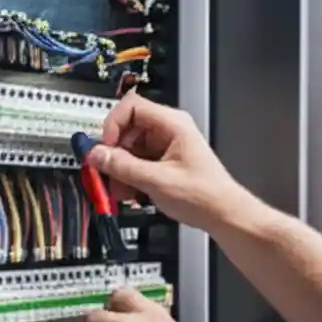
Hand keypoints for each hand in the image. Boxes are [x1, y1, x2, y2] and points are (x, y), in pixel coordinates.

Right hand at [88, 90, 253, 232]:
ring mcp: (165, 146)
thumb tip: (97, 155)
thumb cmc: (205, 195)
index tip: (105, 149)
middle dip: (114, 154)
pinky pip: (137, 162)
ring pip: (129, 148)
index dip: (113, 125)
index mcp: (172, 124)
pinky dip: (129, 177)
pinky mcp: (163, 162)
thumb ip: (123, 167)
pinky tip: (130, 193)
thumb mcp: (157, 181)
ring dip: (120, 169)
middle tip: (106, 174)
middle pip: (127, 129)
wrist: (224, 215)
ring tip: (119, 189)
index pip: (131, 106)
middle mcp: (168, 130)